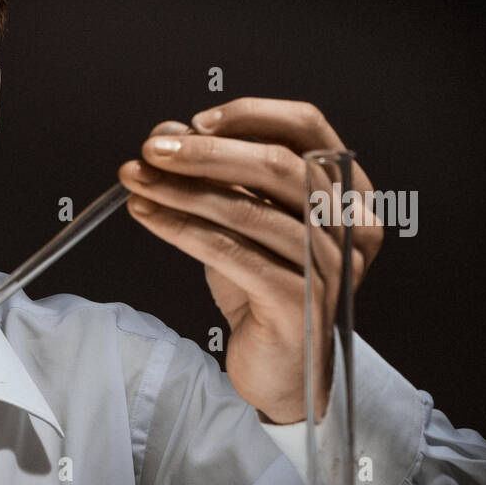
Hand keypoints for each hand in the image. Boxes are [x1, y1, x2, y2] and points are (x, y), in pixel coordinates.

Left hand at [118, 98, 383, 423]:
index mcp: (346, 193)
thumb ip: (216, 176)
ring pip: (249, 210)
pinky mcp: (297, 301)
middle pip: (278, 166)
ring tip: (137, 181)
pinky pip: (231, 253)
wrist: (278, 368)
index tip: (196, 120)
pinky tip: (149, 216)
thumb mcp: (241, 224)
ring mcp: (328, 266)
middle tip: (153, 149)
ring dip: (182, 191)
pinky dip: (182, 230)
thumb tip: (170, 132)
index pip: (307, 129)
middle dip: (206, 152)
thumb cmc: (264, 291)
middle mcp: (347, 226)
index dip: (252, 115)